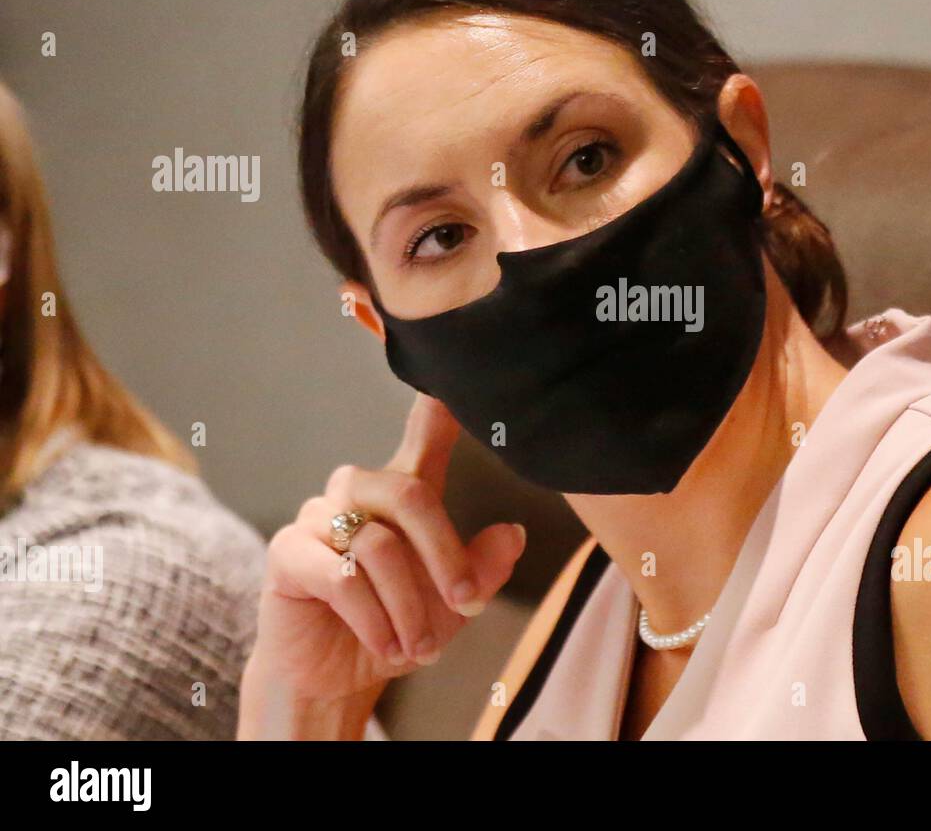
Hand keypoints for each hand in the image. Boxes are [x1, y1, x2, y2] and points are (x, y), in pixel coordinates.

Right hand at [239, 394, 525, 734]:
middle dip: (447, 558)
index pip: (423, 438)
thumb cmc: (396, 629)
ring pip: (379, 545)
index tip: (457, 379)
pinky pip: (340, 576)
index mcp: (401, 494)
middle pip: (411, 495)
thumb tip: (514, 533)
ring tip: (419, 646)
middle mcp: (358, 492)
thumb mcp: (451, 606)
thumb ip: (481, 569)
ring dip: (409, 606)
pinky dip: (372, 618)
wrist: (336, 680)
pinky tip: (385, 644)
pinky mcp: (287, 552)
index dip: (439, 407)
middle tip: (467, 607)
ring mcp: (318, 518)